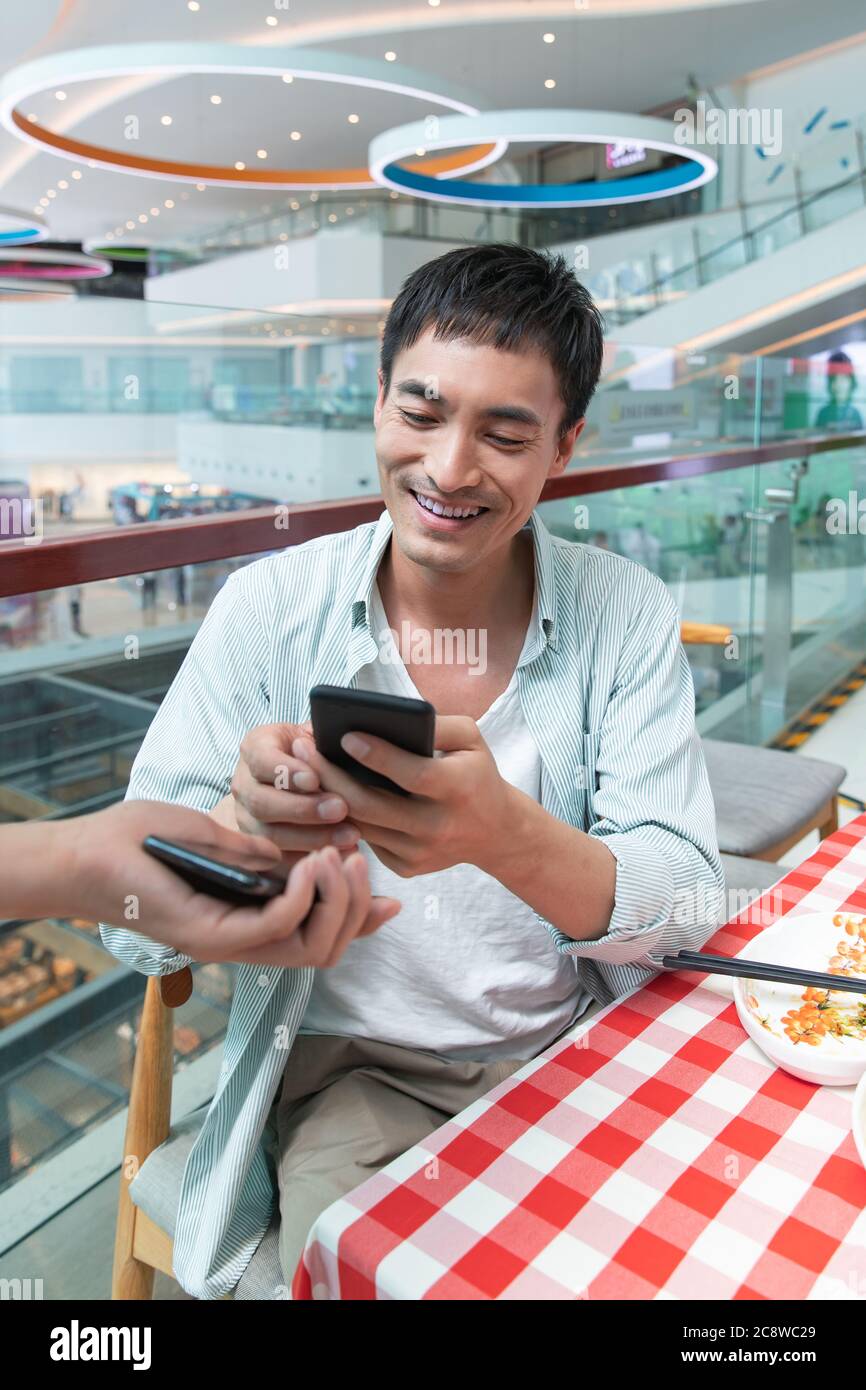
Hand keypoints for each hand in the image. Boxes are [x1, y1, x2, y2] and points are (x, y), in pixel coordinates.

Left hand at [60, 801, 400, 966]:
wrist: (93, 851)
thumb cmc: (148, 843)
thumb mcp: (224, 843)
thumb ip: (265, 858)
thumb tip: (312, 859)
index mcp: (251, 920)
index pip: (319, 935)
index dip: (360, 922)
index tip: (394, 902)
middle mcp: (245, 941)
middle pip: (326, 950)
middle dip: (356, 910)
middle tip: (361, 863)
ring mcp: (228, 944)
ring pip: (310, 947)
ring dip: (337, 905)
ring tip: (341, 860)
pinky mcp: (211, 937)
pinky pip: (276, 927)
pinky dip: (304, 897)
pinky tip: (311, 863)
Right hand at [230, 720, 359, 862]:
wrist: (286, 780)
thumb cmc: (309, 753)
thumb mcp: (313, 736)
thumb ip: (322, 738)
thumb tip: (341, 736)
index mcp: (255, 748)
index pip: (262, 759)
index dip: (287, 771)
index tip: (315, 778)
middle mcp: (244, 784)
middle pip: (262, 802)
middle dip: (304, 809)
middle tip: (340, 809)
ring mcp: (245, 818)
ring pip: (270, 835)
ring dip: (312, 838)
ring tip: (350, 836)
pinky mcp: (257, 847)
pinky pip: (277, 861)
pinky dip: (309, 861)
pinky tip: (339, 856)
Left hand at [291, 716, 515, 878]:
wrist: (495, 832)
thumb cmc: (476, 773)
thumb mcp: (471, 740)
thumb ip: (437, 724)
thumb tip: (389, 715)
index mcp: (459, 789)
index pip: (412, 774)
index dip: (377, 756)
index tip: (344, 735)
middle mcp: (439, 826)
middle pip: (372, 804)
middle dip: (331, 775)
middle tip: (302, 747)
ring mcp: (421, 853)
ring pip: (361, 824)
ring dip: (327, 796)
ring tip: (303, 766)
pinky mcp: (407, 867)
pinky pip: (366, 839)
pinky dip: (343, 817)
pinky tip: (323, 793)